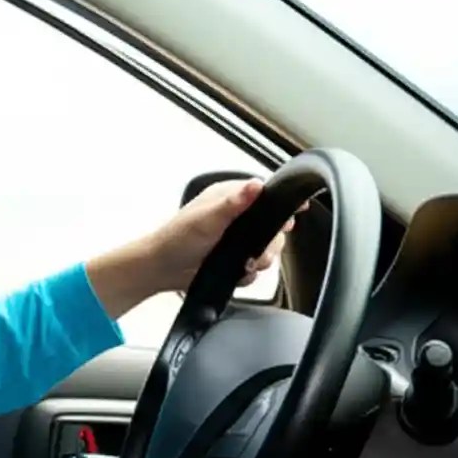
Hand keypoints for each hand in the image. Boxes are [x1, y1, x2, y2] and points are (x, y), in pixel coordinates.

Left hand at [150, 178, 301, 293]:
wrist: (162, 269)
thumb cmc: (177, 237)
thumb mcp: (207, 217)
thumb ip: (234, 202)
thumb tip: (257, 185)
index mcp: (231, 198)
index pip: (266, 195)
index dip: (281, 205)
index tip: (296, 211)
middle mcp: (237, 217)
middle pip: (273, 227)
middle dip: (270, 242)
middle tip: (257, 249)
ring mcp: (237, 240)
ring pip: (268, 249)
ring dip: (259, 259)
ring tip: (244, 263)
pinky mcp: (234, 260)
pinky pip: (255, 268)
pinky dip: (248, 273)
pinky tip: (237, 272)